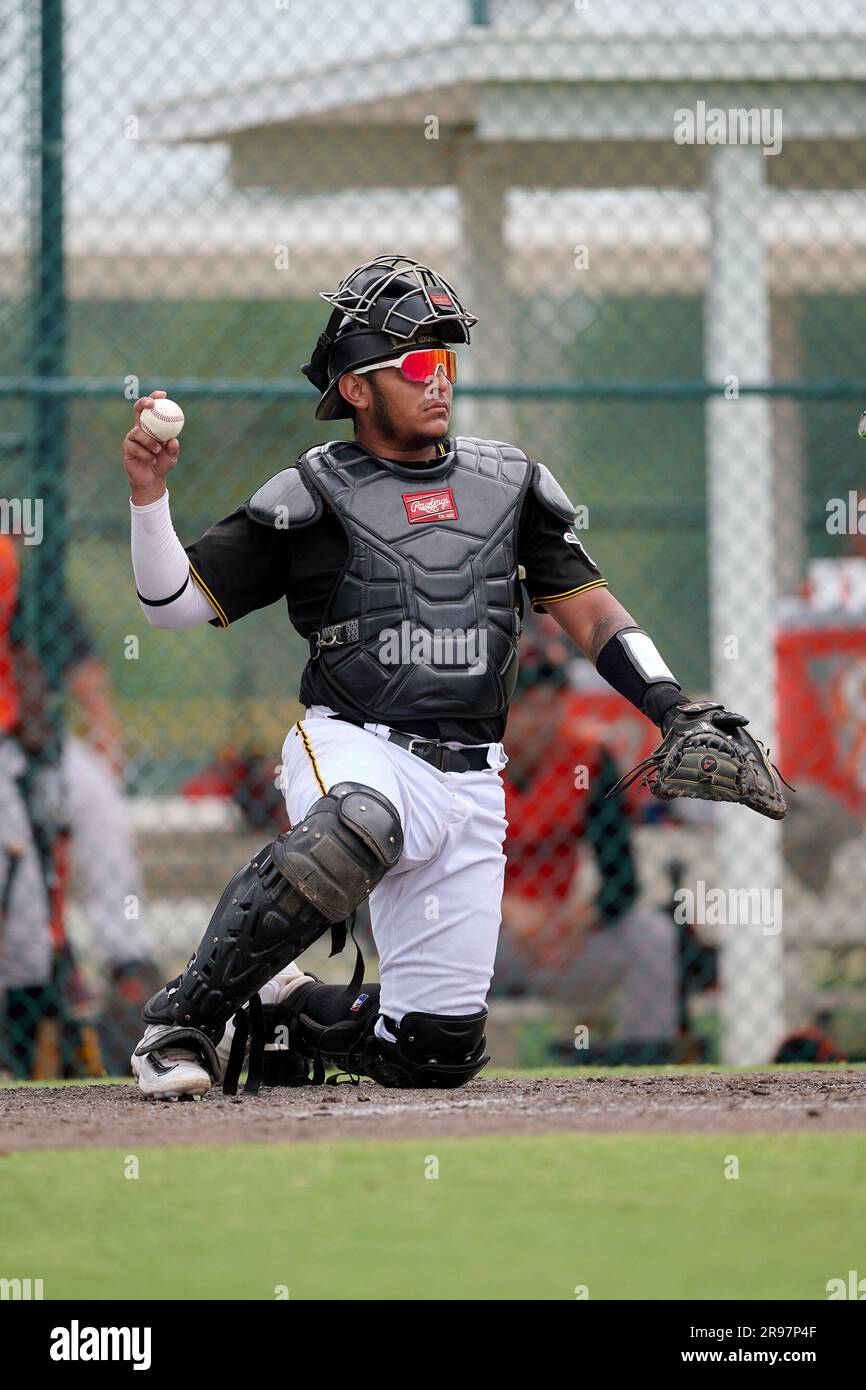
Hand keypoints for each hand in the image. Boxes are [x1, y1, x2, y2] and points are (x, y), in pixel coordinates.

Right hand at [123, 389, 179, 503]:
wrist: (151, 479)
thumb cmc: (162, 464)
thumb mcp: (172, 456)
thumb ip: (173, 448)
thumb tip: (173, 440)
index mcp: (151, 426)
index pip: (151, 408)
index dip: (154, 398)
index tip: (163, 394)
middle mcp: (140, 428)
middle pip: (138, 410)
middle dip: (143, 403)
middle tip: (152, 405)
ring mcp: (131, 437)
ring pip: (138, 432)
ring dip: (149, 440)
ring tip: (158, 450)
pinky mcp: (126, 447)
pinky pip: (135, 447)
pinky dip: (146, 454)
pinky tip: (152, 460)